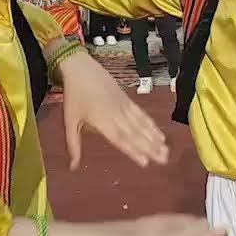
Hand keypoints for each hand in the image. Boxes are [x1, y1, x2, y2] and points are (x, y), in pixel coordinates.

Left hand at [58, 50, 168, 168]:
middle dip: (150, 147)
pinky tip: (159, 134)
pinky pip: (141, 115)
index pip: (120, 139)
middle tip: (164, 159)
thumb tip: (73, 167)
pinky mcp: (128, 100)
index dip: (133, 151)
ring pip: (142, 125)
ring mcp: (124, 107)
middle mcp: (116, 115)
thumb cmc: (74, 96)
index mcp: (101, 121)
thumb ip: (73, 145)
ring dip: (154, 138)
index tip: (145, 162)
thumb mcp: (69, 121)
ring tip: (166, 150)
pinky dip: (151, 125)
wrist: (81, 69)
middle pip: (135, 133)